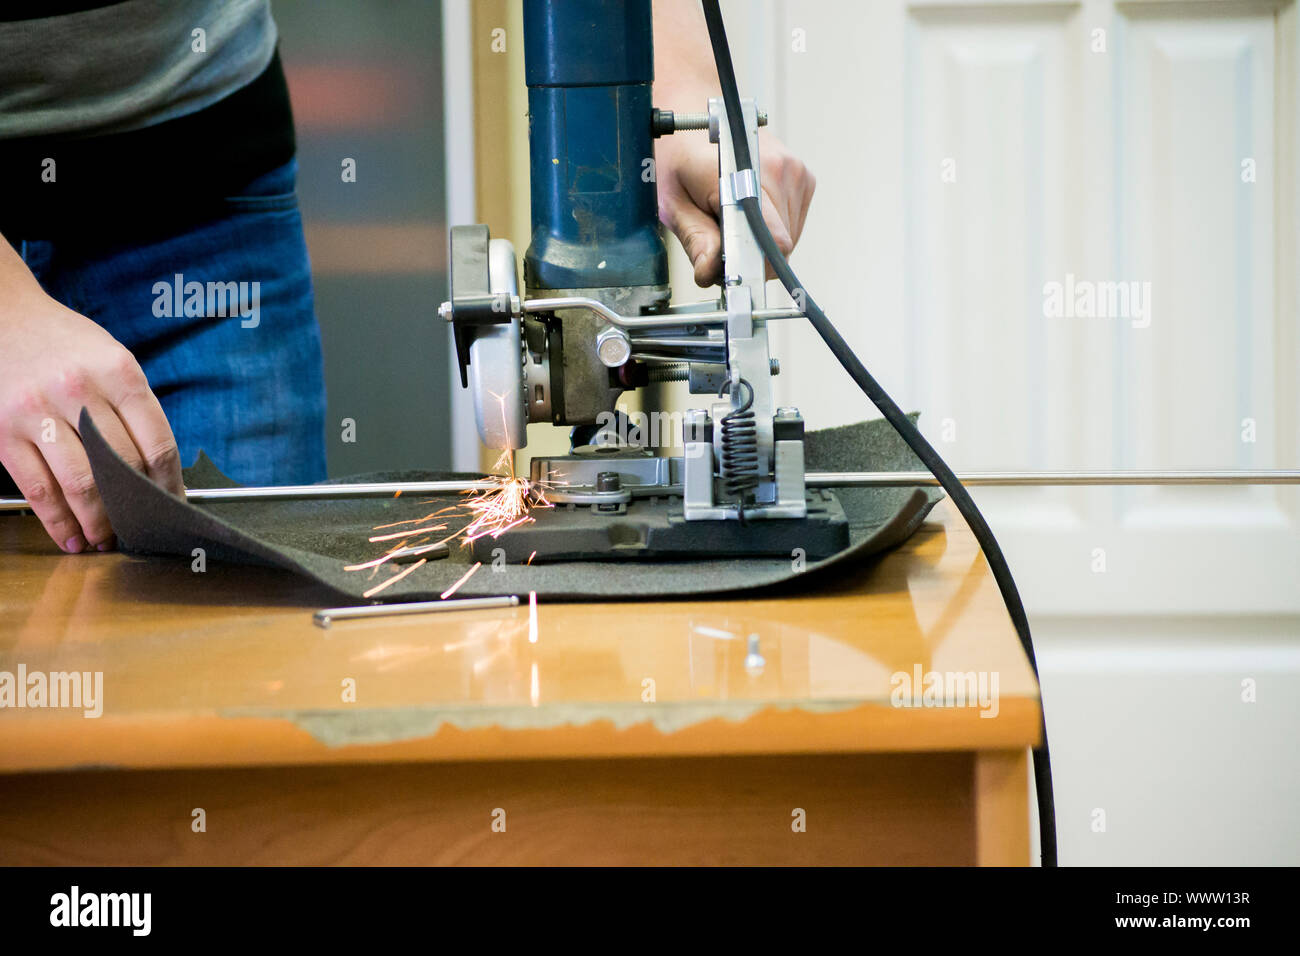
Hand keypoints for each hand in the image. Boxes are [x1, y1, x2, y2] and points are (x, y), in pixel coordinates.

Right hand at [0, 281, 182, 552]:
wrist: (5, 316)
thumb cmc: (68, 345)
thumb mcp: (114, 359)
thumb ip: (136, 408)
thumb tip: (159, 471)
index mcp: (118, 372)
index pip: (157, 443)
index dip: (170, 485)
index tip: (174, 506)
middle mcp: (78, 390)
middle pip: (121, 467)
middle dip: (136, 507)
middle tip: (144, 530)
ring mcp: (37, 412)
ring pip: (79, 484)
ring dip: (98, 522)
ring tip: (107, 539)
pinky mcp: (3, 432)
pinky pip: (37, 488)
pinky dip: (57, 520)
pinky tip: (71, 537)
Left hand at [656, 129, 815, 286]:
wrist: (694, 123)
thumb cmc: (679, 158)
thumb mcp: (673, 201)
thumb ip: (695, 237)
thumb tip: (710, 270)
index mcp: (744, 171)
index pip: (772, 238)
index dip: (751, 264)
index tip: (729, 268)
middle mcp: (777, 167)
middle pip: (781, 244)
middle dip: (752, 254)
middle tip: (721, 241)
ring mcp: (795, 170)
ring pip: (789, 237)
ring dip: (762, 241)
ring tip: (733, 221)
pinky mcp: (803, 177)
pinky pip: (793, 223)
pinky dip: (771, 229)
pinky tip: (749, 212)